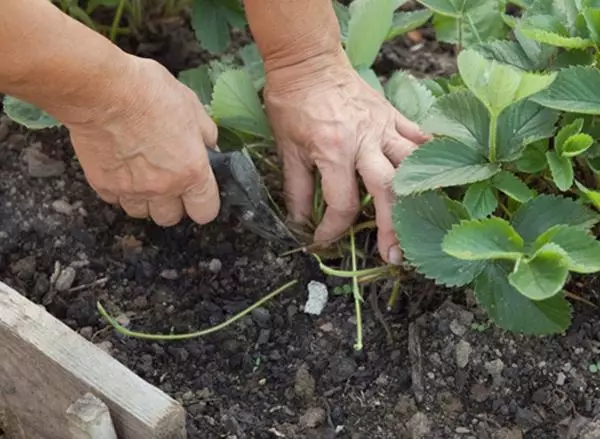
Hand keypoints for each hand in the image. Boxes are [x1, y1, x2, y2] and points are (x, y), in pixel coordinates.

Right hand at [64, 55, 219, 226]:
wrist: (103, 89)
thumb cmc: (149, 92)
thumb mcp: (192, 106)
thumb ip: (206, 134)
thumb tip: (211, 147)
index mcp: (192, 171)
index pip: (205, 211)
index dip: (203, 204)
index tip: (198, 194)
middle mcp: (163, 187)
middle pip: (170, 218)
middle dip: (172, 204)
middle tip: (169, 181)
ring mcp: (131, 189)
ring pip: (141, 212)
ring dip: (144, 199)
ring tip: (142, 173)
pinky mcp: (103, 184)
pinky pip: (115, 199)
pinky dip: (118, 189)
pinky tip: (120, 167)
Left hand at [263, 53, 429, 264]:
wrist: (308, 61)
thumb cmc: (293, 104)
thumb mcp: (287, 148)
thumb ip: (296, 188)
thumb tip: (299, 222)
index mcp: (333, 150)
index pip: (342, 203)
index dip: (332, 229)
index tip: (323, 240)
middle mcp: (364, 140)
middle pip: (388, 189)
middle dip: (392, 227)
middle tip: (394, 256)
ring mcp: (384, 126)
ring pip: (412, 165)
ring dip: (419, 196)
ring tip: (422, 222)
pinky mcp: (393, 115)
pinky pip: (419, 136)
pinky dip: (430, 157)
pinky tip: (438, 178)